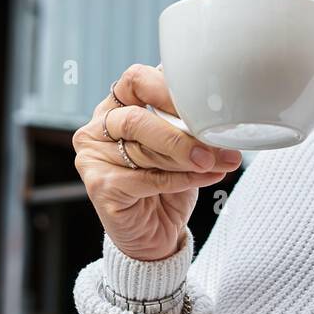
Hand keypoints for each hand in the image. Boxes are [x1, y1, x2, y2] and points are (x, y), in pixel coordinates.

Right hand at [72, 63, 243, 261]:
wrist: (157, 233)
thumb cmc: (168, 182)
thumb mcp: (180, 144)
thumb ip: (188, 124)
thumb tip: (220, 112)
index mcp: (117, 105)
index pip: (136, 80)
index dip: (167, 89)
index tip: (202, 105)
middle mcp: (98, 128)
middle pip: (136, 119)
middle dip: (180, 134)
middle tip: (214, 146)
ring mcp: (93, 157)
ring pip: (143, 151)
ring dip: (187, 158)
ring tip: (218, 163)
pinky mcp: (99, 186)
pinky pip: (146, 179)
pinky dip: (182, 179)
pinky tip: (206, 177)